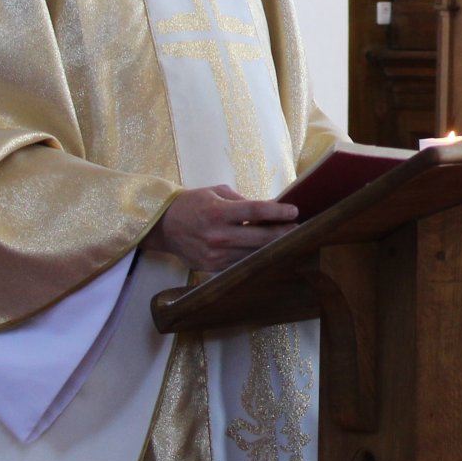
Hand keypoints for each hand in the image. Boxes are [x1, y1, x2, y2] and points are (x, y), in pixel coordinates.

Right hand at [145, 185, 298, 271]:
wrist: (162, 226)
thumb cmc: (192, 203)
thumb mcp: (217, 193)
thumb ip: (242, 201)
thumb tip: (269, 208)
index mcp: (217, 212)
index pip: (255, 211)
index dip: (277, 212)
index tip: (294, 211)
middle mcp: (216, 236)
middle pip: (259, 237)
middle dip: (283, 233)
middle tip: (299, 228)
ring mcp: (214, 255)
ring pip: (252, 253)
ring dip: (271, 246)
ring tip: (288, 239)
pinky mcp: (211, 267)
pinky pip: (240, 263)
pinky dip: (254, 256)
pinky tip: (266, 250)